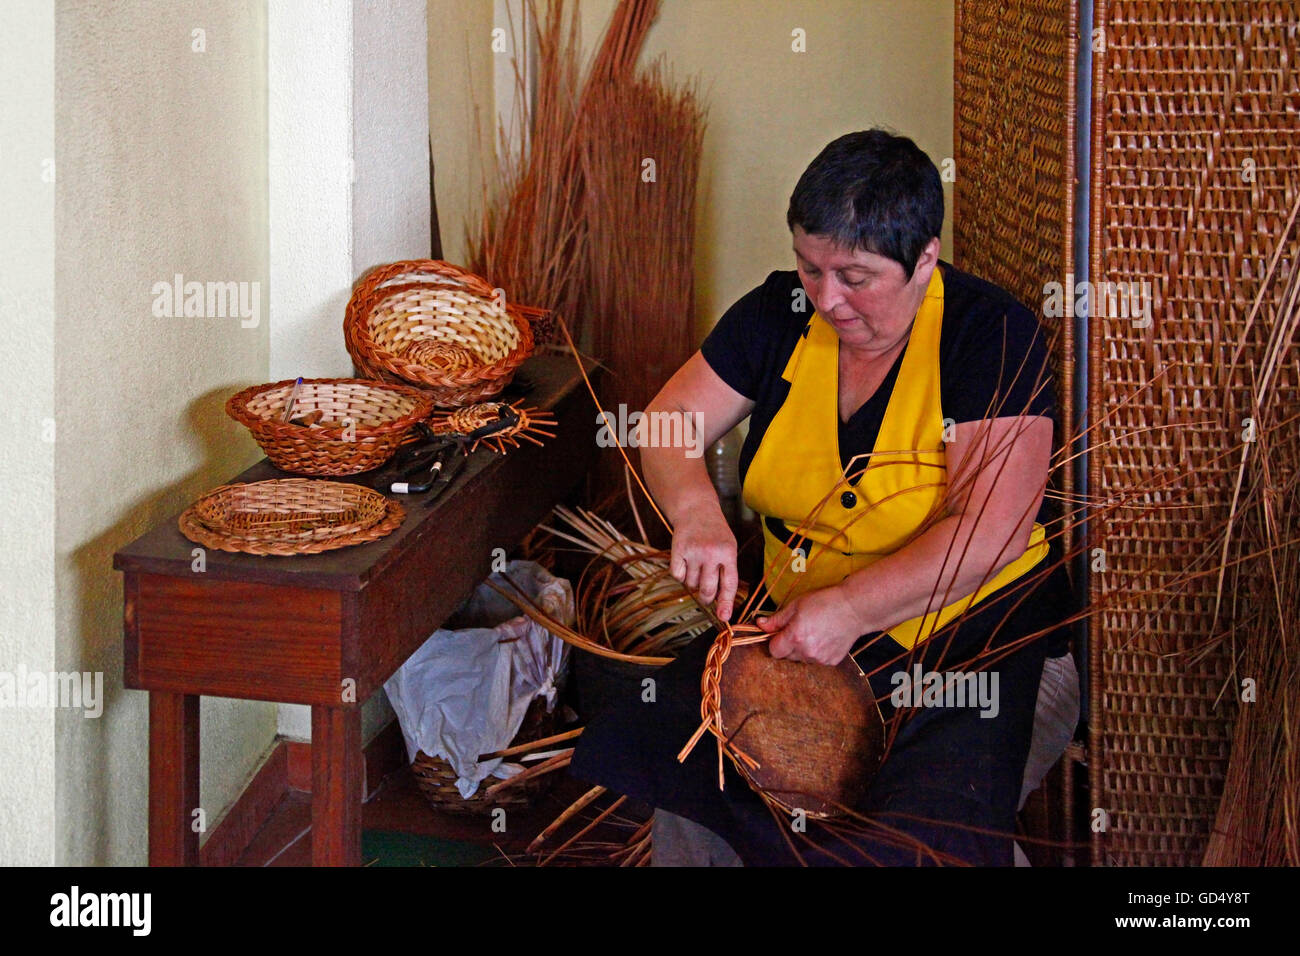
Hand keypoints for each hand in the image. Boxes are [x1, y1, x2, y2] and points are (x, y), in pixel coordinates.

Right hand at [669, 504, 738, 621]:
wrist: (696, 508)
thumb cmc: (715, 532)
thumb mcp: (729, 547)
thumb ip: (727, 572)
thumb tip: (723, 603)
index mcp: (728, 552)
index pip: (729, 584)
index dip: (727, 603)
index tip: (724, 618)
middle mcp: (711, 553)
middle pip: (708, 590)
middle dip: (707, 598)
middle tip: (706, 597)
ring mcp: (694, 551)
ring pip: (691, 584)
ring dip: (693, 582)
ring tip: (696, 566)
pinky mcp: (677, 550)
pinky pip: (677, 576)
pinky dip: (680, 574)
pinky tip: (685, 562)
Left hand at [757, 585, 863, 665]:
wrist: (854, 609)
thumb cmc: (825, 602)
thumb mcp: (796, 605)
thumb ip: (777, 619)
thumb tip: (760, 625)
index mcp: (795, 637)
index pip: (774, 651)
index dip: (775, 641)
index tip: (781, 632)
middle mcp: (806, 652)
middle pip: (787, 656)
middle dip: (788, 645)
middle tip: (800, 629)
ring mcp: (820, 659)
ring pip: (801, 659)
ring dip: (802, 650)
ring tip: (814, 632)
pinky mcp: (831, 662)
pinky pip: (816, 660)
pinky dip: (817, 652)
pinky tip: (824, 638)